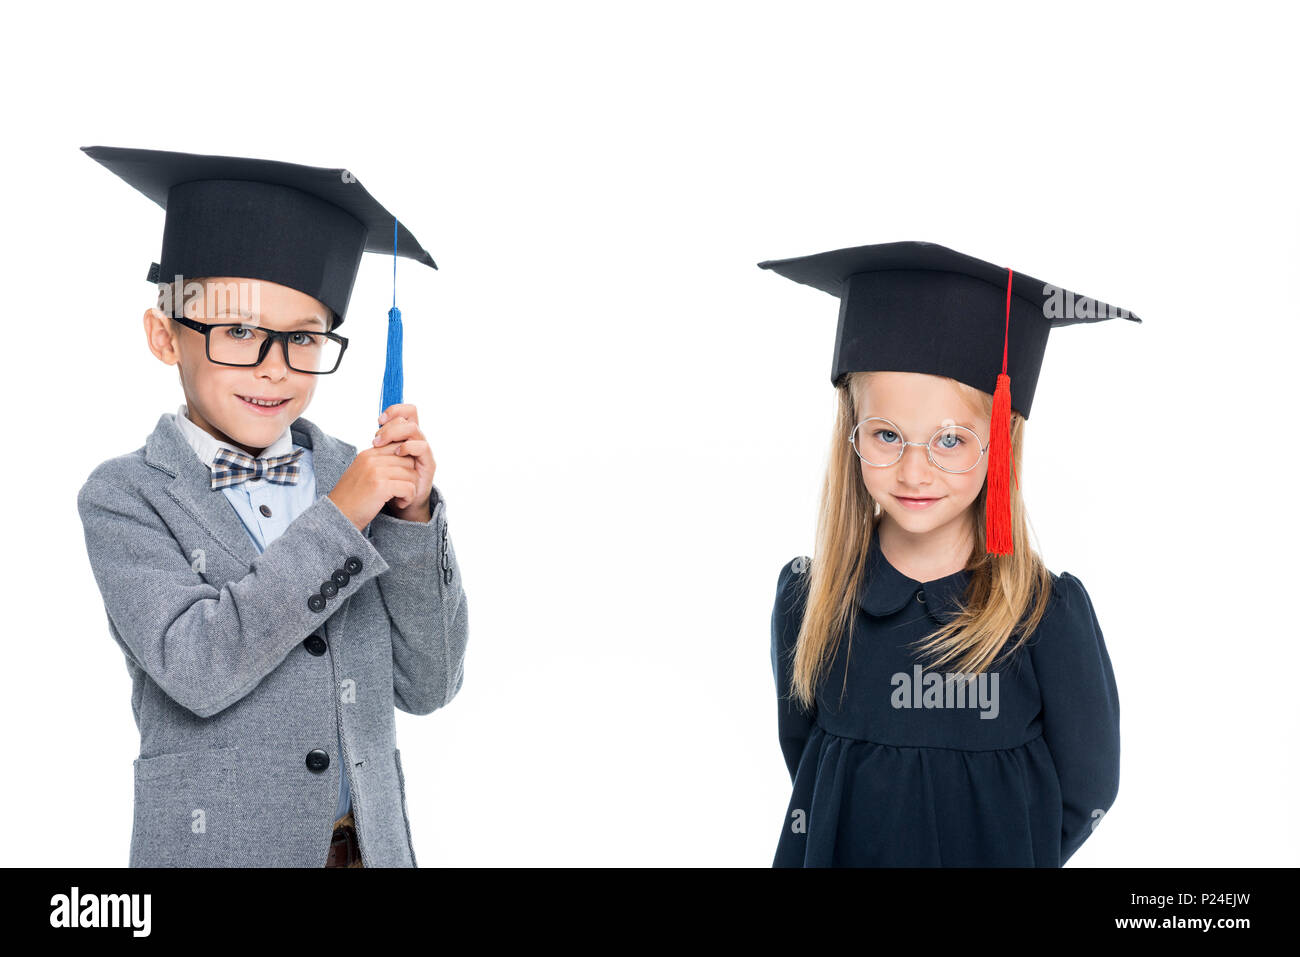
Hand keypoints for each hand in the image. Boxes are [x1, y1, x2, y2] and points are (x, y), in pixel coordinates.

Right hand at [325, 404, 435, 530]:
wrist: (338, 517)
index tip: (399, 479)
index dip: (405, 465)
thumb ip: (378, 464)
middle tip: (402, 491)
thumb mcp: (363, 474)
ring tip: (399, 499)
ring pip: (411, 474)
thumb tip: (404, 458)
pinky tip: (399, 504)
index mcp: (367, 454)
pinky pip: (409, 487)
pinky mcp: (381, 486)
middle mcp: (371, 459)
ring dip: (410, 489)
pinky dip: (408, 498)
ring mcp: (375, 471)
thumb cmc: (353, 500)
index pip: (399, 448)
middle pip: (408, 460)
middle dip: (410, 477)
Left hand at [371, 403, 436, 522]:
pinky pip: (422, 447)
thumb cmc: (389, 480)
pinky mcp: (428, 463)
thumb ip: (381, 444)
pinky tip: (397, 453)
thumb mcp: (381, 458)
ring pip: (414, 429)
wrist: (400, 503)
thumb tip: (373, 430)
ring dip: (395, 433)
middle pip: (410, 417)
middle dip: (390, 425)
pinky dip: (408, 447)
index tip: (379, 420)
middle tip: (376, 440)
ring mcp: (423, 451)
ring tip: (381, 445)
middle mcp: (417, 440)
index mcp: (406, 436)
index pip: (407, 412)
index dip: (394, 410)